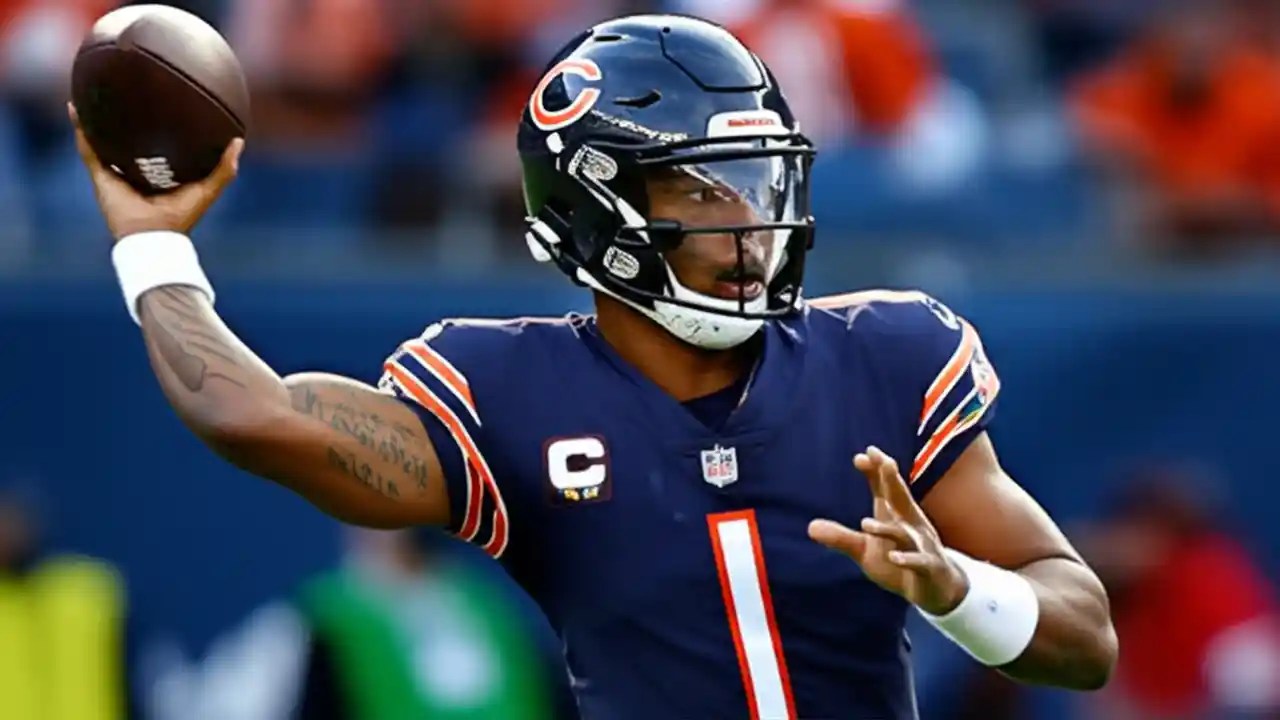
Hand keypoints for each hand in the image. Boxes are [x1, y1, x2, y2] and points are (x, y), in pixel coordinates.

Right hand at [69, 102, 243, 239]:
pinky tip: (76, 107)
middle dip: (128, 118)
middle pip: (130, 140)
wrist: (152, 236)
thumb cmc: (181, 217)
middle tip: (129, 89)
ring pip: (104, 140)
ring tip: (97, 92)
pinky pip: (87, 147)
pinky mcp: (100, 176)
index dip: (161, 126)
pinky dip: (80, 128)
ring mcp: (117, 172)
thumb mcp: (208, 189)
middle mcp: (137, 171)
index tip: (165, 102)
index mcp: (161, 173)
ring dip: (98, 119)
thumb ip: (225, 169)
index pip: (160, 145)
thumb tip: (239, 140)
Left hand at [809, 446, 969, 615]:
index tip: (863, 455)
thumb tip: (810, 527)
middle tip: (884, 462)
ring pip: (904, 534)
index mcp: (895, 517)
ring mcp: (921, 546)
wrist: (935, 589)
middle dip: (892, 481)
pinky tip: (894, 558)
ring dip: (886, 529)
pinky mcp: (928, 568)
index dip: (876, 472)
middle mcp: (910, 526)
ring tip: (864, 524)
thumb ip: (841, 537)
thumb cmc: (898, 563)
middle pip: (901, 499)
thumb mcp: (865, 551)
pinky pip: (919, 562)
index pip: (885, 490)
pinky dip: (908, 559)